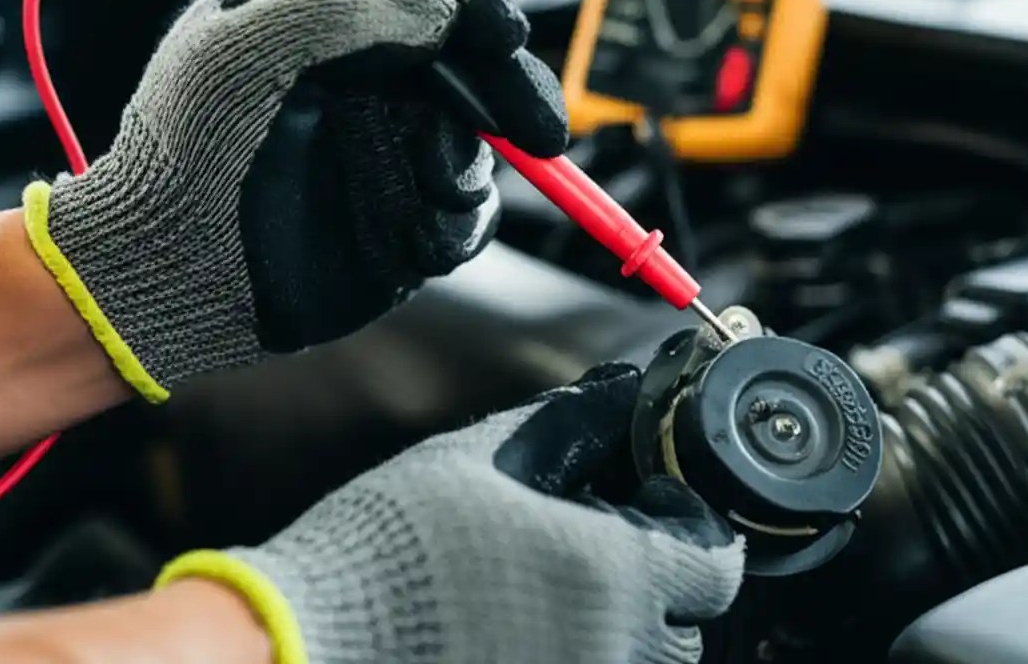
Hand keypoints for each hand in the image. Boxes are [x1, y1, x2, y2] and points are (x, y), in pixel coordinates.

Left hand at [22, 0, 566, 401]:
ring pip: (478, 138)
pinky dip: (457, 225)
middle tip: (541, 130)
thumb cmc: (188, 155)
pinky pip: (468, 211)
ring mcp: (391, 143)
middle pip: (471, 56)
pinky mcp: (407, 211)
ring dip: (464, 166)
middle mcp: (367, 73)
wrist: (176, 274)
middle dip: (508, 89)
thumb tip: (441, 15)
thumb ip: (342, 8)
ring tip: (424, 194)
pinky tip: (417, 243)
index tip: (500, 33)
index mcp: (323, 14)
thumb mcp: (242, 53)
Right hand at [157, 364, 744, 663]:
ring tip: (556, 587)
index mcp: (615, 577)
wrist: (312, 638)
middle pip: (689, 623)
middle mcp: (614, 649)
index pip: (716, 562)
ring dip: (625, 625)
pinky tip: (525, 622)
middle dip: (661, 581)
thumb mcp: (483, 459)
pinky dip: (579, 649)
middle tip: (600, 543)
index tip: (652, 502)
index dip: (691, 524)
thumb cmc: (392, 549)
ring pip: (644, 662)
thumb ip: (569, 424)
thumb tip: (623, 390)